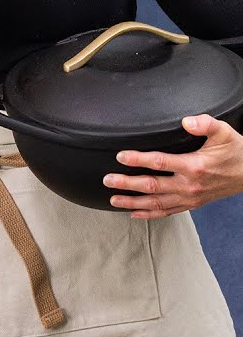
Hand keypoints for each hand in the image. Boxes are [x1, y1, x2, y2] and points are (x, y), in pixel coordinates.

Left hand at [104, 115, 242, 218]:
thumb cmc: (236, 151)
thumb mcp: (224, 132)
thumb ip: (205, 123)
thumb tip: (186, 121)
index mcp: (194, 166)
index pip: (160, 162)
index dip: (138, 159)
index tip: (121, 156)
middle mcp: (189, 185)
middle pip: (152, 185)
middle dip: (127, 183)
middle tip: (107, 180)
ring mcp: (189, 197)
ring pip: (156, 203)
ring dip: (133, 202)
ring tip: (113, 199)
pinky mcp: (191, 204)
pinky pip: (167, 212)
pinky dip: (149, 214)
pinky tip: (134, 213)